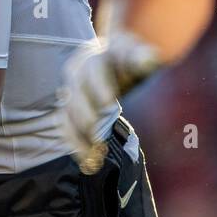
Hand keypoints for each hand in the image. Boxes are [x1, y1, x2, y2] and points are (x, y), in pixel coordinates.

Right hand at [57, 30, 161, 168]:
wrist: (114, 60)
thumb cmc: (131, 59)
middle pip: (75, 93)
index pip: (94, 67)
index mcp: (97, 55)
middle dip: (86, 117)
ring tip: (95, 157)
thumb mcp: (139, 55)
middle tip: (100, 139)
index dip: (99, 85)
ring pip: (66, 113)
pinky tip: (87, 162)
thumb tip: (150, 60)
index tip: (108, 104)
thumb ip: (143, 58)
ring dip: (78, 137)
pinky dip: (74, 144)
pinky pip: (65, 126)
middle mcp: (78, 71)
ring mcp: (70, 89)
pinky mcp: (68, 107)